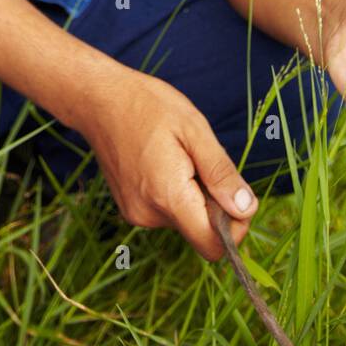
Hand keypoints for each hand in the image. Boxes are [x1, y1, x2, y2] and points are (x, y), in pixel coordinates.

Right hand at [78, 67, 258, 260]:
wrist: (99, 100)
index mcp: (168, 197)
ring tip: (180, 156)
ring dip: (194, 196)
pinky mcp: (130, 208)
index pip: (212, 246)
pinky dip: (176, 193)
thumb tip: (247, 210)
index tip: (236, 194)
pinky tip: (165, 161)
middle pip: (200, 232)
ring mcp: (136, 214)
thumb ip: (220, 174)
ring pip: (185, 220)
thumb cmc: (148, 106)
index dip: (234, 227)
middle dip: (214, 204)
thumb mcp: (194, 130)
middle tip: (202, 161)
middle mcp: (149, 215)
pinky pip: (167, 212)